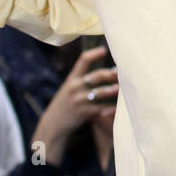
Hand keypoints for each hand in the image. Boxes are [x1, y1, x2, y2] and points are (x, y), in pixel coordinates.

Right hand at [32, 46, 117, 162]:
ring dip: (114, 90)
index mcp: (72, 78)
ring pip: (101, 92)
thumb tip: (107, 73)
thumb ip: (83, 80)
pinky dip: (111, 108)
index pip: (83, 60)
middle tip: (122, 73)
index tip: (104, 50)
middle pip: (97, 76)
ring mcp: (79, 100)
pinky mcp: (83, 112)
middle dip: (111, 74)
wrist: (52, 125)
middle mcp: (74, 87)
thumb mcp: (69, 89)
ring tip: (123, 88)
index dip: (94, 53)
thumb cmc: (66, 104)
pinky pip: (101, 108)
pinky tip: (119, 108)